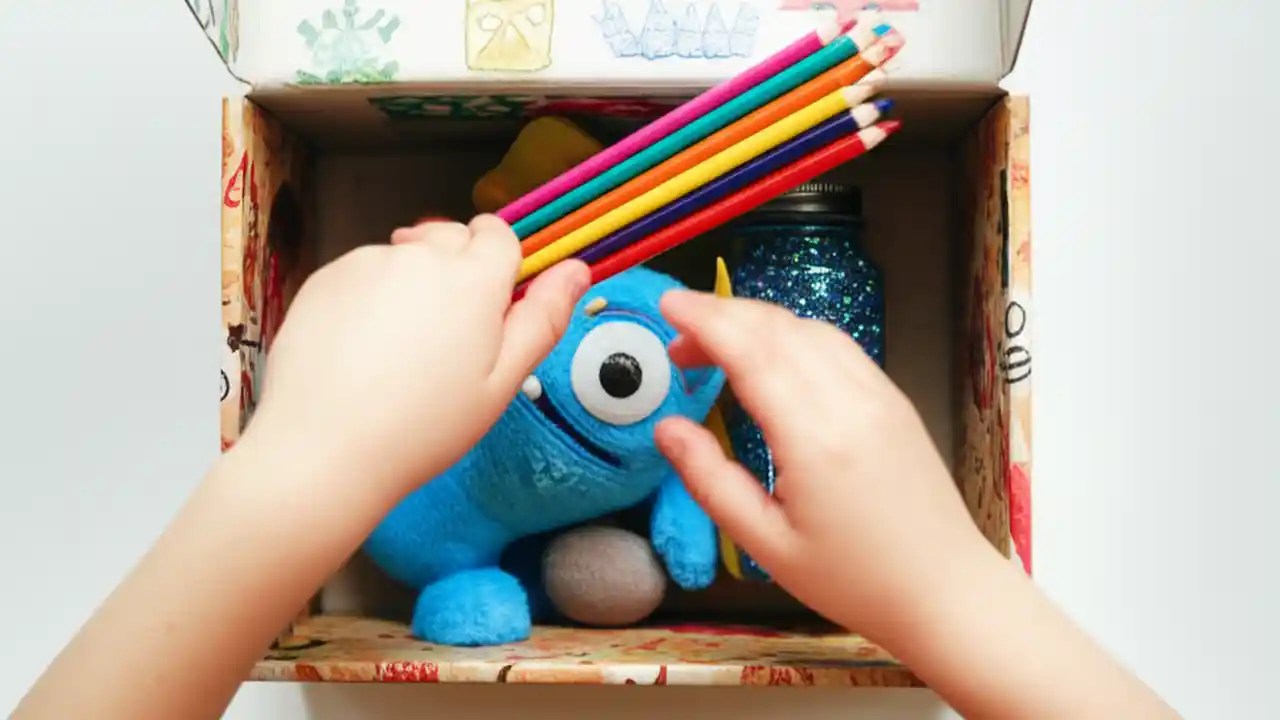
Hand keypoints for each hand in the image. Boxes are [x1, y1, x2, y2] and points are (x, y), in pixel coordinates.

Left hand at [241, 215, 588, 505]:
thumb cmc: (422, 427)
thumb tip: (578, 270)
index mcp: (472, 279)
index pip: (499, 234)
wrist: (321, 449)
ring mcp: (367, 262)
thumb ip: (543, 319)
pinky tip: (362, 347)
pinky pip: (363, 271)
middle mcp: (420, 255)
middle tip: (449, 335)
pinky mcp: (325, 277)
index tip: (492, 302)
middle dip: (458, 269)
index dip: (500, 264)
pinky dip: (370, 295)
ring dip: (413, 282)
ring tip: (400, 349)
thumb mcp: (500, 384)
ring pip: (406, 255)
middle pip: (451, 237)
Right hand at [652, 291, 992, 641]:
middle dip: (722, 316)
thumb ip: (711, 480)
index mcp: (815, 438)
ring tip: (715, 344)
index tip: (668, 305)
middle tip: (677, 337)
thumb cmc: (853, 580)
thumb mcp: (766, 543)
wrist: (945, 591)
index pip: (752, 352)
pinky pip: (837, 345)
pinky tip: (770, 355)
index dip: (705, 321)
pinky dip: (793, 334)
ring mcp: (879, 394)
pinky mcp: (894, 399)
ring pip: (810, 329)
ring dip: (757, 321)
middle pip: (778, 329)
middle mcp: (851, 402)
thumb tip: (667, 429)